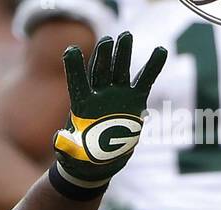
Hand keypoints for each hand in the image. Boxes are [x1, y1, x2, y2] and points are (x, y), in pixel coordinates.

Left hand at [53, 34, 166, 190]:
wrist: (99, 163)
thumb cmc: (80, 158)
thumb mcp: (70, 155)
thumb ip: (65, 146)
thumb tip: (59, 139)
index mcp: (82, 105)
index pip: (77, 82)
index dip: (74, 67)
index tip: (70, 50)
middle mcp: (100, 95)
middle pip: (101, 71)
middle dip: (104, 56)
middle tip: (107, 41)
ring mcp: (118, 95)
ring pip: (121, 70)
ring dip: (123, 54)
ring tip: (126, 36)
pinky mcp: (135, 100)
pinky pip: (145, 81)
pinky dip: (153, 67)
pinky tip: (161, 50)